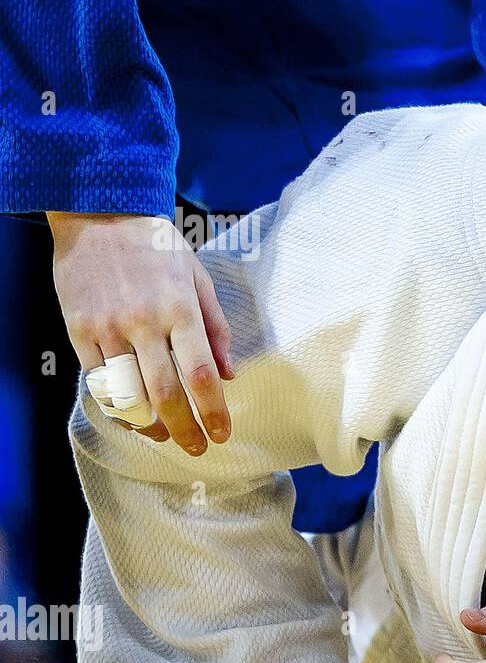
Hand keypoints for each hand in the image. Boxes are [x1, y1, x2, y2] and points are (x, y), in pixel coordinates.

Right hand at [49, 211, 234, 455]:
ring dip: (149, 424)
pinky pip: (98, 380)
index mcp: (180, 309)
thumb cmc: (157, 246)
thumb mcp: (199, 279)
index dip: (213, 411)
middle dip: (184, 429)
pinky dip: (116, 406)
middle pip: (166, 393)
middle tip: (196, 448)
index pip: (201, 374)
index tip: (222, 434)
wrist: (100, 214)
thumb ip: (215, 328)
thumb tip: (230, 374)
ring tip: (166, 436)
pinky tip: (132, 417)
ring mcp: (107, 327)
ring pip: (128, 393)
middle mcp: (143, 322)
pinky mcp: (79, 329)